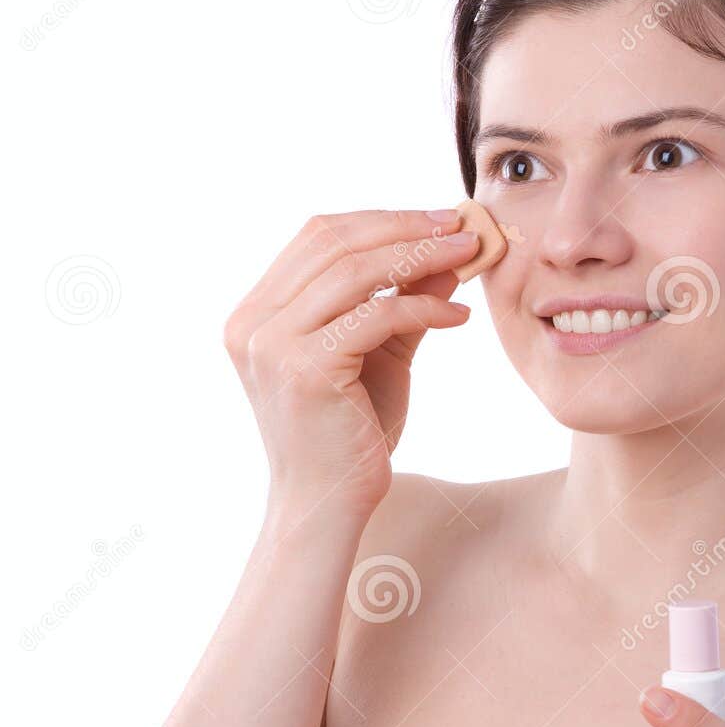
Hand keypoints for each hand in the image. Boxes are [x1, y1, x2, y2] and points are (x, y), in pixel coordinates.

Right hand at [223, 208, 476, 523]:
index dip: (382, 219)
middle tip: (461, 227)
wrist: (328, 507)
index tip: (438, 219)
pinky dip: (423, 308)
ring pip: (354, 272)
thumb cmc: (350, 434)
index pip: (318, 236)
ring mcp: (273, 344)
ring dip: (421, 256)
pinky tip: (458, 318)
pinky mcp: (304, 369)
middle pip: (332, 240)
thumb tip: (449, 251)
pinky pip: (375, 316)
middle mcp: (254, 322)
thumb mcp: (381, 354)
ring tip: (469, 257)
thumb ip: (404, 301)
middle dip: (404, 227)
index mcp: (258, 311)